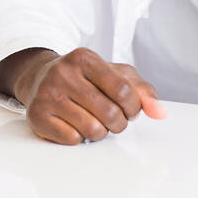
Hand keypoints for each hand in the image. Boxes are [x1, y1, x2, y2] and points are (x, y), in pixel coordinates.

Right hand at [17, 47, 166, 144]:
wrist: (39, 77)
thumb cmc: (84, 78)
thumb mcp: (114, 74)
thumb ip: (141, 91)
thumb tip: (160, 112)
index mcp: (84, 58)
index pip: (123, 90)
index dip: (133, 108)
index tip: (130, 110)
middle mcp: (63, 73)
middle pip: (110, 113)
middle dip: (118, 123)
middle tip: (112, 119)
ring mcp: (47, 94)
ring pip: (92, 130)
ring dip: (99, 132)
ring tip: (93, 121)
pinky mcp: (37, 115)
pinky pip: (72, 140)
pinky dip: (79, 137)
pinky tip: (73, 125)